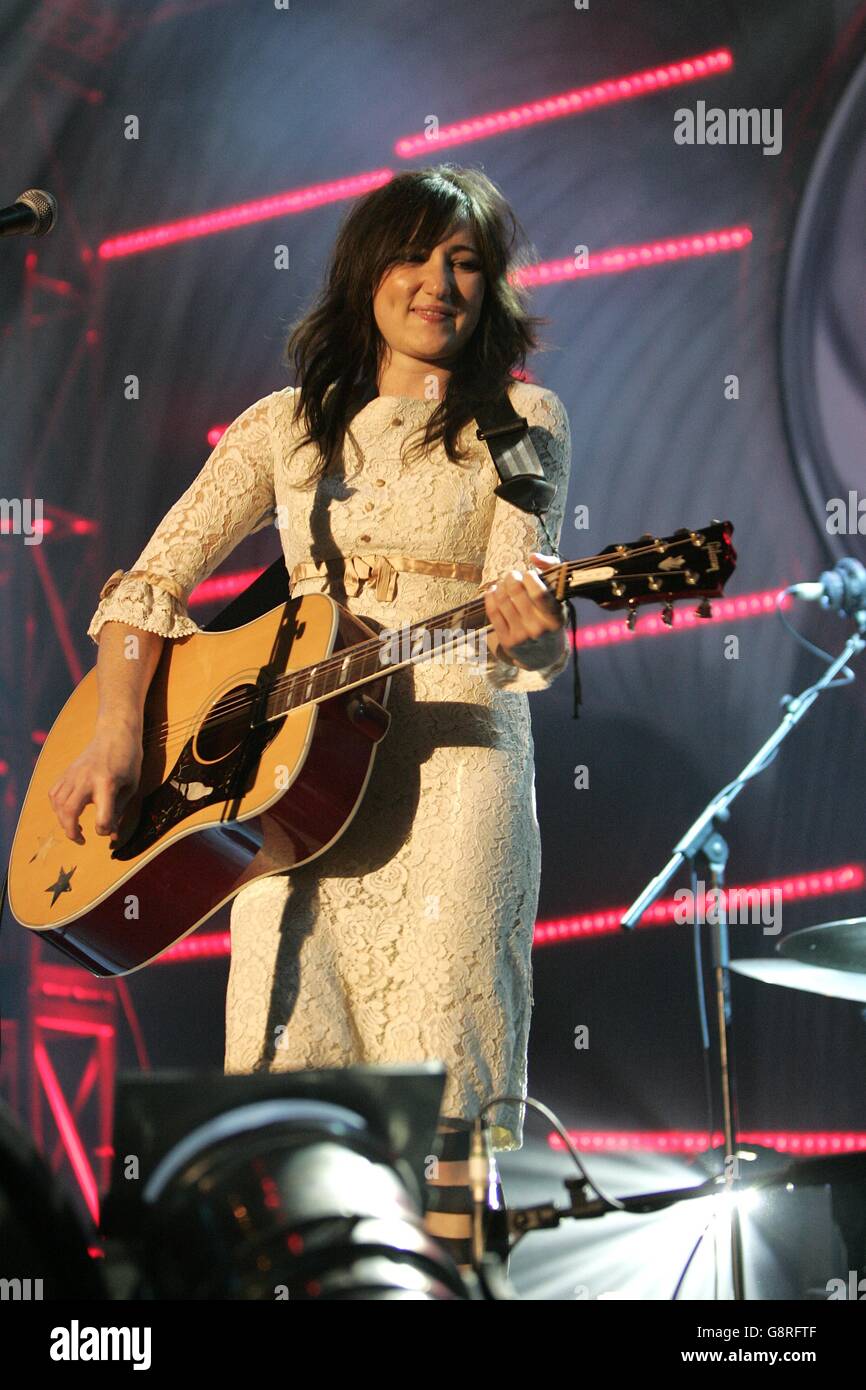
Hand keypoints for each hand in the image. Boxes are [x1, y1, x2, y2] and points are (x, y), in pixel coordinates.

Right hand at [47, 721, 142, 844]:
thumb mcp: (131, 786)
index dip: (105, 830)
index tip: (110, 831)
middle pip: (69, 812)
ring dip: (63, 821)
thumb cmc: (128, 760)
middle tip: (81, 839)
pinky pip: (54, 794)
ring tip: (76, 828)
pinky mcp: (66, 772)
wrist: (115, 733)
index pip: (102, 817)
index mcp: (107, 783)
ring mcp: (73, 775)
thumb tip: (112, 835)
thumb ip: (119, 811)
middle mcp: (86, 779)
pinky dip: (57, 807)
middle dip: (72, 832)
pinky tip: (68, 811)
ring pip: (57, 804)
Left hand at [484, 552, 565, 664]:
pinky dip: (490, 597)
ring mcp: (521, 636)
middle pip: (516, 593)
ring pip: (502, 601)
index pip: (538, 593)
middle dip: (511, 578)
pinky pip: (493, 613)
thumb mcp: (559, 599)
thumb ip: (552, 570)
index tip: (528, 574)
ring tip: (503, 582)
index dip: (529, 578)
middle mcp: (538, 628)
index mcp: (554, 618)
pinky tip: (492, 591)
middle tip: (512, 575)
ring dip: (500, 586)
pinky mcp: (507, 641)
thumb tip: (533, 556)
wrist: (544, 656)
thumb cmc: (551, 619)